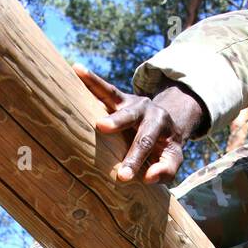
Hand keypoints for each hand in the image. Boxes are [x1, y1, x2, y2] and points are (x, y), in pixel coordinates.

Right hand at [74, 66, 204, 183]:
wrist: (166, 126)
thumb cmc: (165, 149)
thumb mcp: (172, 160)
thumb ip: (165, 171)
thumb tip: (148, 178)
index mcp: (161, 124)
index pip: (146, 143)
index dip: (134, 159)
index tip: (122, 177)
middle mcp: (147, 108)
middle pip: (130, 116)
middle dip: (116, 122)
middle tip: (101, 127)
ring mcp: (131, 101)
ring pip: (114, 96)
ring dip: (98, 90)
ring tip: (80, 82)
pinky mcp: (118, 98)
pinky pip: (103, 88)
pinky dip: (90, 79)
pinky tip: (75, 69)